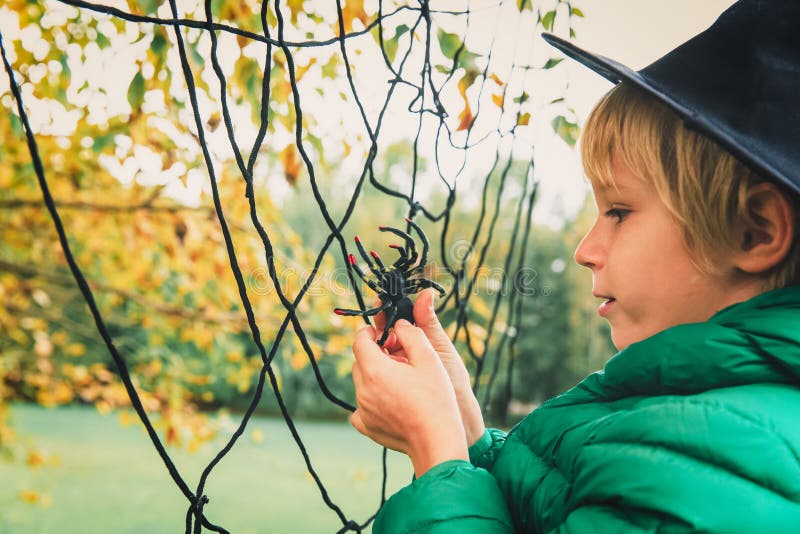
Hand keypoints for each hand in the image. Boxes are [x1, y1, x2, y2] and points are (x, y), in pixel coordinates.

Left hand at [376, 289, 485, 445]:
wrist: (437, 442)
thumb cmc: (437, 400)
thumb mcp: (430, 358)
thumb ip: (412, 334)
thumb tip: (400, 324)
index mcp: (374, 369)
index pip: (360, 339)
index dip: (372, 331)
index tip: (386, 332)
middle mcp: (362, 389)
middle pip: (361, 360)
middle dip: (376, 353)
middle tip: (400, 355)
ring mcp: (362, 410)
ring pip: (363, 382)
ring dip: (377, 375)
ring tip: (402, 379)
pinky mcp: (367, 427)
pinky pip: (362, 407)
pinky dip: (373, 400)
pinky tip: (392, 401)